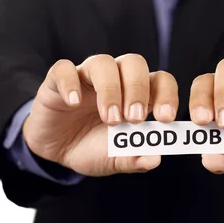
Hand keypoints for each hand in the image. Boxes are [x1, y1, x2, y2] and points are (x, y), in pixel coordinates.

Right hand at [23, 54, 178, 175]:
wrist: (56, 151)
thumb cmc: (92, 148)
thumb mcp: (115, 160)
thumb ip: (134, 159)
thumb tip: (155, 159)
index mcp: (137, 94)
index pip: (160, 81)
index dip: (167, 94)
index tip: (166, 118)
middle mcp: (115, 79)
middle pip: (134, 63)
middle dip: (138, 90)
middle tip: (135, 118)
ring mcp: (86, 76)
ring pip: (103, 63)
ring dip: (110, 90)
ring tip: (110, 119)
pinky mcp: (57, 80)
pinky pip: (64, 69)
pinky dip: (70, 83)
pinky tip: (74, 103)